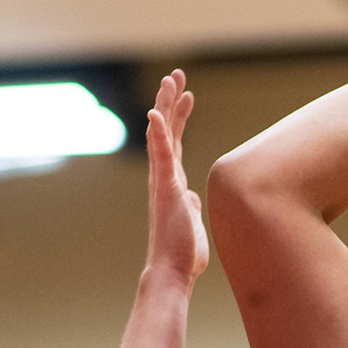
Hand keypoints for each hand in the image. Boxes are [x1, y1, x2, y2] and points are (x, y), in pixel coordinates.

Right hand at [145, 70, 208, 282]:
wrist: (172, 272)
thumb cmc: (183, 253)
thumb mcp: (192, 222)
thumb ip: (190, 206)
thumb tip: (192, 198)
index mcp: (173, 183)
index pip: (176, 142)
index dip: (180, 117)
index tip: (187, 95)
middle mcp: (165, 178)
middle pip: (167, 131)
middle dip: (171, 102)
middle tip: (175, 75)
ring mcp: (163, 182)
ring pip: (162, 136)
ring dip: (165, 107)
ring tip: (171, 81)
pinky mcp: (165, 189)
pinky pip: (161, 156)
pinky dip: (159, 134)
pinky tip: (155, 113)